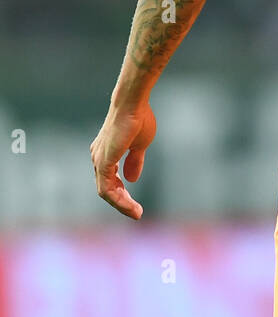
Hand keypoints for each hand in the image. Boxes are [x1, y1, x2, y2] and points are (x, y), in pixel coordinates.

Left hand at [90, 100, 155, 219]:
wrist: (132, 103)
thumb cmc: (138, 118)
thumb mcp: (140, 144)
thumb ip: (135, 161)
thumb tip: (132, 179)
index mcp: (106, 152)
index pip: (110, 179)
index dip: (122, 193)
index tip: (135, 204)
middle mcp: (98, 157)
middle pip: (107, 188)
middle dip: (122, 201)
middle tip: (136, 212)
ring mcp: (99, 160)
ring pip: (106, 192)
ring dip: (121, 204)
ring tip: (136, 212)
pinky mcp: (103, 163)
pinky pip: (108, 190)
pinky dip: (119, 200)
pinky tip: (131, 206)